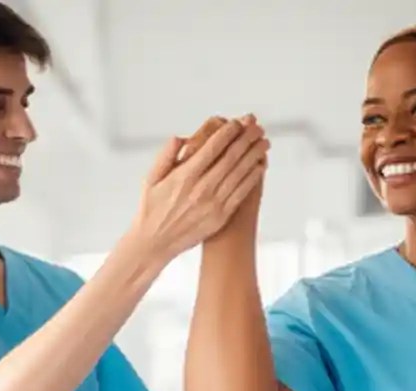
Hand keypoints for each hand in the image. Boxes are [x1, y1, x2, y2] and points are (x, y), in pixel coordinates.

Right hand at [128, 115, 268, 262]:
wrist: (155, 243)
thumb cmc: (151, 208)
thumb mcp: (151, 178)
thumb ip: (165, 156)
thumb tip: (181, 137)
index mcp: (184, 176)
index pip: (212, 148)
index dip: (228, 133)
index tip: (237, 122)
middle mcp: (201, 188)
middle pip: (231, 158)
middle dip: (246, 139)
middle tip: (258, 127)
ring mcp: (213, 203)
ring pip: (240, 173)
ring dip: (254, 155)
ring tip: (264, 142)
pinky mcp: (220, 216)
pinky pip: (241, 193)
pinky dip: (253, 178)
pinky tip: (260, 166)